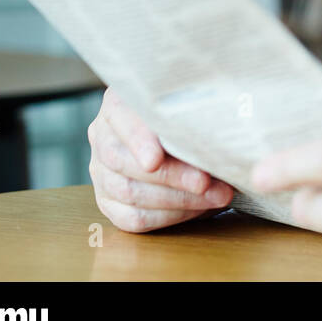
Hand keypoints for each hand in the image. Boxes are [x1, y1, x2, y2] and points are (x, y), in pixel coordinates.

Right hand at [88, 88, 233, 232]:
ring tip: (217, 196)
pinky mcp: (109, 202)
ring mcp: (101, 171)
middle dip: (170, 175)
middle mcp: (103, 135)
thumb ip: (197, 112)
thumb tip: (220, 134)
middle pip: (122, 161)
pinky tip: (198, 209)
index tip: (155, 159)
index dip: (136, 138)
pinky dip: (169, 216)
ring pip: (128, 192)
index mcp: (118, 102)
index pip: (118, 116)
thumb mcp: (195, 103)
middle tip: (206, 181)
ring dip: (178, 199)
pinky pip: (132, 218)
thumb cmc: (194, 115)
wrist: (189, 136)